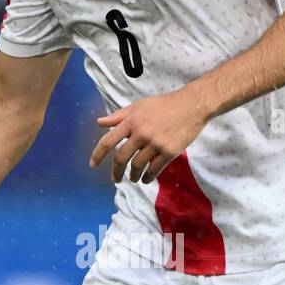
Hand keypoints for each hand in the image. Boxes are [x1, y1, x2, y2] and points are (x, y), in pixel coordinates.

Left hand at [89, 89, 208, 183]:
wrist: (191, 105)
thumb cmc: (164, 104)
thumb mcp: (139, 106)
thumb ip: (119, 116)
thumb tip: (100, 122)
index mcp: (131, 121)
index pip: (108, 140)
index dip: (98, 155)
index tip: (92, 165)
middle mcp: (140, 133)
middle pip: (121, 158)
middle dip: (116, 172)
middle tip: (115, 179)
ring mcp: (155, 143)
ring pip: (137, 166)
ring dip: (133, 176)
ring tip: (133, 178)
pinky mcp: (168, 151)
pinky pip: (154, 169)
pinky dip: (147, 177)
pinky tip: (145, 179)